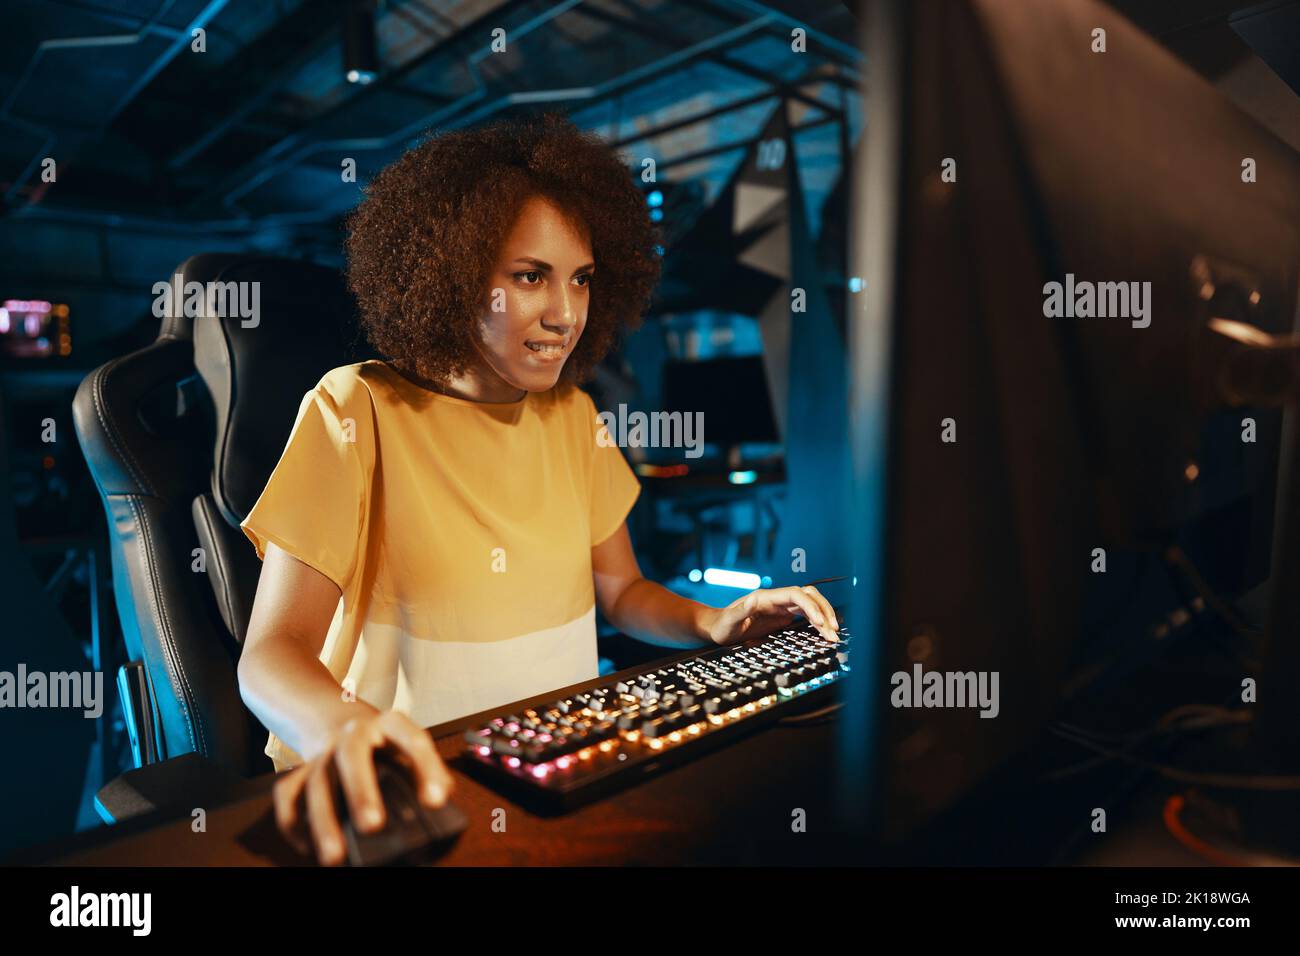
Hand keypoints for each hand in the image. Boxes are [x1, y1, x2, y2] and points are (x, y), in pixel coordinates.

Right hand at [271, 709, 453, 865]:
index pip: (412, 739)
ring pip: (317, 779)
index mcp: (391, 725)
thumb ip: (428, 776)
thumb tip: (442, 811)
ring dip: (325, 820)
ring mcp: (325, 750)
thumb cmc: (387, 747)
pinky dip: (293, 821)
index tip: (435, 801)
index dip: (425, 769)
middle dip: (361, 790)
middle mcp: (355, 732)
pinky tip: (309, 847)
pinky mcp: (301, 769)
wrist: (343, 720)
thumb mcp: (411, 751)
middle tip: (373, 825)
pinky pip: (288, 793)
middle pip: (352, 753)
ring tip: (336, 856)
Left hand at [704, 585, 839, 645]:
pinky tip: (823, 633)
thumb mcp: (728, 621)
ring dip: (823, 616)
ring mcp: (780, 607)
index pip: (795, 594)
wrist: (717, 629)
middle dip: (823, 610)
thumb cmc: (721, 626)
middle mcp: (776, 599)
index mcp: (765, 598)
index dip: (810, 605)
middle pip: (808, 596)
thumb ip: (740, 611)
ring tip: (833, 635)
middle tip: (833, 631)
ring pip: (810, 605)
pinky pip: (806, 615)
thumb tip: (751, 601)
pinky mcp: (783, 616)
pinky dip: (816, 623)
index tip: (819, 622)